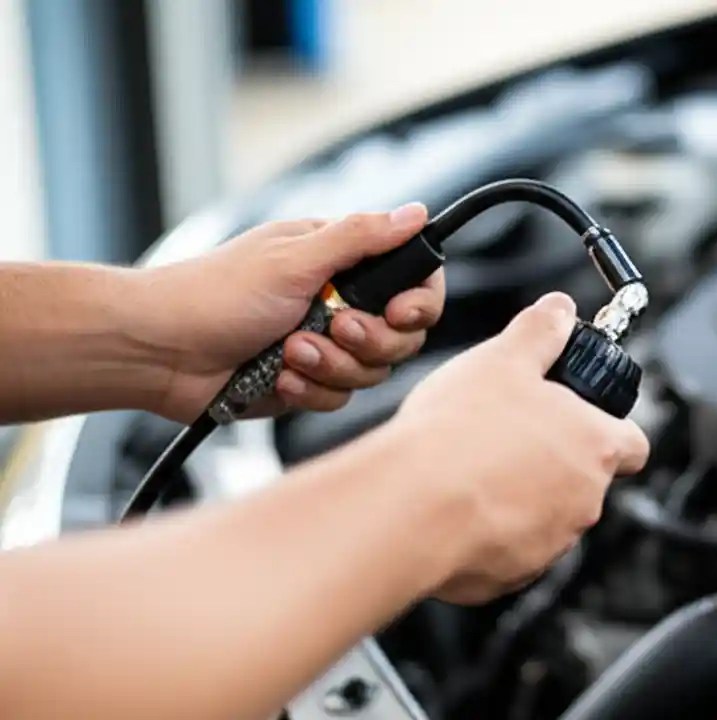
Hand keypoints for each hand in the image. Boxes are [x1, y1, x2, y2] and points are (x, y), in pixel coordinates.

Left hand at [142, 203, 443, 421]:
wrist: (159, 352)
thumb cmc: (214, 294)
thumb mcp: (294, 258)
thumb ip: (361, 237)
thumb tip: (416, 213)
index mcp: (338, 261)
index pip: (412, 279)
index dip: (418, 302)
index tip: (399, 312)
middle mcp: (337, 300)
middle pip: (400, 334)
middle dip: (368, 340)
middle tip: (334, 329)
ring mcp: (323, 344)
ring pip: (371, 371)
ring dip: (331, 366)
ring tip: (289, 352)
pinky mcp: (306, 381)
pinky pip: (338, 397)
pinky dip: (309, 390)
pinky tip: (278, 377)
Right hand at [382, 292, 649, 603]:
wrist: (411, 505)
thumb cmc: (460, 433)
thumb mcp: (504, 359)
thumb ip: (541, 332)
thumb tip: (559, 310)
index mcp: (595, 445)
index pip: (633, 442)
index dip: (610, 428)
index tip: (581, 417)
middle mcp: (586, 500)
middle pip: (584, 479)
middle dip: (551, 460)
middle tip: (505, 436)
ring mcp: (552, 543)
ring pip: (547, 515)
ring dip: (520, 497)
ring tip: (472, 470)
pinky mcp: (512, 574)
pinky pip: (510, 550)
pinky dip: (490, 531)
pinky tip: (456, 507)